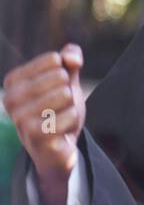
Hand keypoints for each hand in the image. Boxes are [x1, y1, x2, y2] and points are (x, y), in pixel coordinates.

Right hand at [3, 44, 85, 187]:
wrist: (57, 149)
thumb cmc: (58, 111)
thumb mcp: (66, 83)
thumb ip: (70, 63)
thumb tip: (71, 56)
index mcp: (13, 81)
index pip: (53, 60)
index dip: (66, 73)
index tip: (58, 87)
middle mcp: (11, 98)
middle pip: (60, 77)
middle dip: (69, 91)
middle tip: (61, 106)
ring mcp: (21, 118)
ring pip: (65, 95)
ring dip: (71, 107)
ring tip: (60, 117)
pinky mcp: (35, 135)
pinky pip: (69, 115)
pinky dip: (72, 121)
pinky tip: (62, 130)